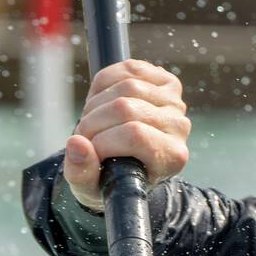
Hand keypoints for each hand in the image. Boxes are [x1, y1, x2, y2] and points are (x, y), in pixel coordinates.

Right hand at [62, 58, 190, 211]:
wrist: (128, 164)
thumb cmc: (110, 179)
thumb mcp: (91, 188)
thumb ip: (81, 173)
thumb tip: (76, 144)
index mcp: (171, 158)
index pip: (135, 135)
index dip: (103, 139)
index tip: (89, 150)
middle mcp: (179, 128)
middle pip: (126, 107)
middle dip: (93, 121)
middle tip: (84, 135)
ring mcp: (175, 102)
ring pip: (126, 86)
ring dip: (95, 103)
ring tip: (91, 121)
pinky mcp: (166, 81)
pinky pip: (129, 68)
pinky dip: (104, 82)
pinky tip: (100, 101)